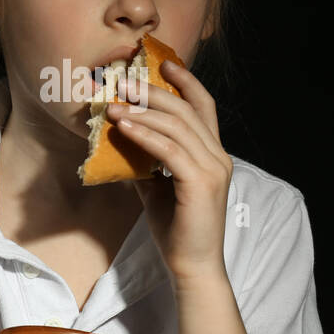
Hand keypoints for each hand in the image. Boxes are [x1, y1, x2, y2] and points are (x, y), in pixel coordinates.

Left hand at [105, 60, 232, 286]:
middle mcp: (218, 157)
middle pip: (187, 110)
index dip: (186, 83)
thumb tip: (122, 139)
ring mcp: (213, 169)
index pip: (204, 107)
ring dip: (142, 112)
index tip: (163, 65)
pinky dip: (144, 135)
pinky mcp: (200, 183)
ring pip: (177, 126)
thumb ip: (147, 162)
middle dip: (153, 92)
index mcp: (214, 155)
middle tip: (124, 82)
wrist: (192, 267)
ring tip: (114, 105)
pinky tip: (123, 128)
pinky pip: (169, 150)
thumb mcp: (158, 188)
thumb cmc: (177, 230)